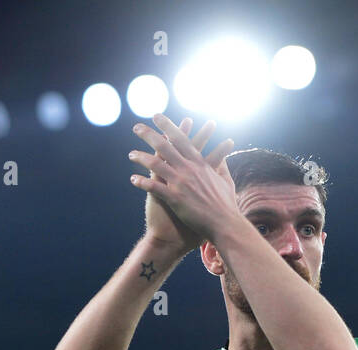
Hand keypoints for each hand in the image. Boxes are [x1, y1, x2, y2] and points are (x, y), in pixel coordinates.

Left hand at [130, 114, 237, 249]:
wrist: (225, 224)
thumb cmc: (226, 205)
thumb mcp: (226, 181)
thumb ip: (222, 167)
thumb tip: (224, 157)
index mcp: (199, 163)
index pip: (180, 139)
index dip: (167, 126)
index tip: (157, 117)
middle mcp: (189, 169)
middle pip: (164, 146)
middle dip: (149, 134)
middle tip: (136, 127)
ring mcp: (181, 183)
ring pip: (155, 164)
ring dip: (141, 158)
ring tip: (130, 154)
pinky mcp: (175, 198)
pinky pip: (154, 187)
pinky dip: (142, 182)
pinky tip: (133, 179)